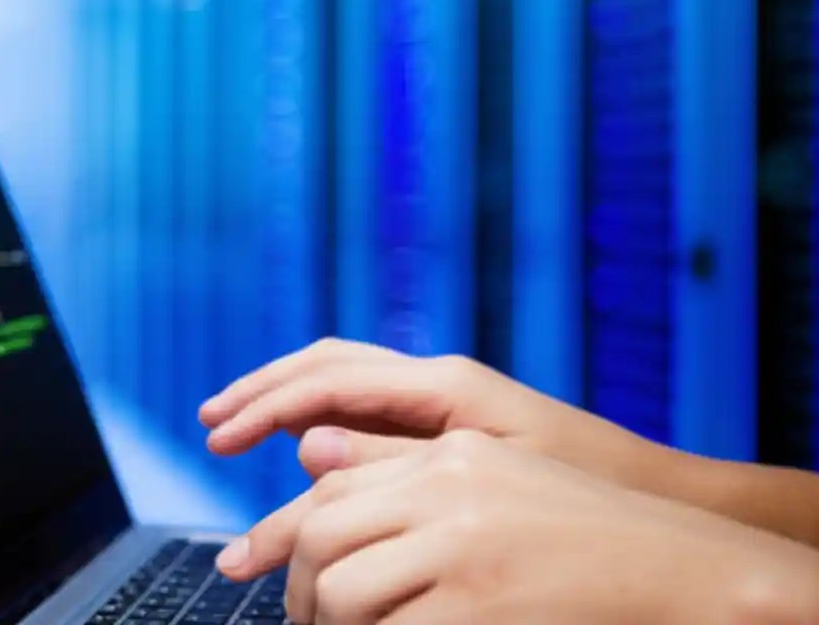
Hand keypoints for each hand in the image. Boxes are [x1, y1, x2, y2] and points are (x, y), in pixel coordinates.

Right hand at [201, 339, 675, 495]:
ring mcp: (436, 394)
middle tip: (209, 420)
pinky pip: (362, 404)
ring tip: (234, 424)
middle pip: (325, 364)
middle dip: (262, 389)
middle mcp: (432, 377)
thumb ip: (390, 460)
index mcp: (440, 383)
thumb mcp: (480, 480)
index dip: (265, 405)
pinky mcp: (441, 417)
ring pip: (340, 378)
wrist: (649, 492)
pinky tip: (295, 439)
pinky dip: (317, 414)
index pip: (328, 379)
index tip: (218, 434)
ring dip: (283, 397)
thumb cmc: (576, 491)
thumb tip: (303, 445)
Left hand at [215, 430, 818, 624]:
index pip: (329, 485)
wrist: (683, 573)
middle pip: (321, 534)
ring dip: (327, 622)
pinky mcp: (478, 608)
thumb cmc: (582, 530)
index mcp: (448, 451)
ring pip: (342, 589)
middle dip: (295, 586)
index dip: (276, 529)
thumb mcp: (490, 480)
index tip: (238, 564)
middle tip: (296, 620)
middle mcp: (449, 487)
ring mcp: (464, 548)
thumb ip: (399, 466)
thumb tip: (309, 450)